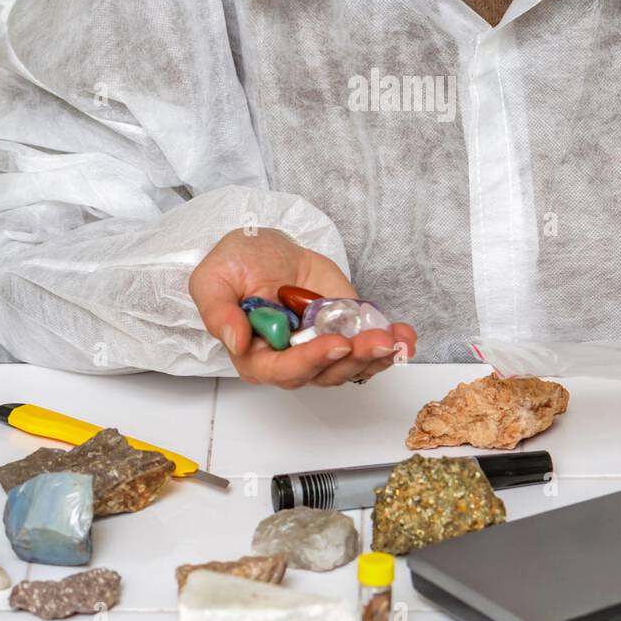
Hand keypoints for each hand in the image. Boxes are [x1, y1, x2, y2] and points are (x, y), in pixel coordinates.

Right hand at [189, 227, 415, 387]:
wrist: (267, 247)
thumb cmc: (237, 263)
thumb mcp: (213, 278)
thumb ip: (218, 311)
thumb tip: (236, 340)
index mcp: (256, 355)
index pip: (283, 370)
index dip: (311, 361)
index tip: (336, 343)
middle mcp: (292, 359)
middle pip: (325, 373)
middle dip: (354, 359)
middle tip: (378, 341)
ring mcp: (323, 346)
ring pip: (352, 366)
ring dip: (378, 357)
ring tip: (397, 339)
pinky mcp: (346, 330)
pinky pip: (370, 347)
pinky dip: (392, 344)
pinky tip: (406, 335)